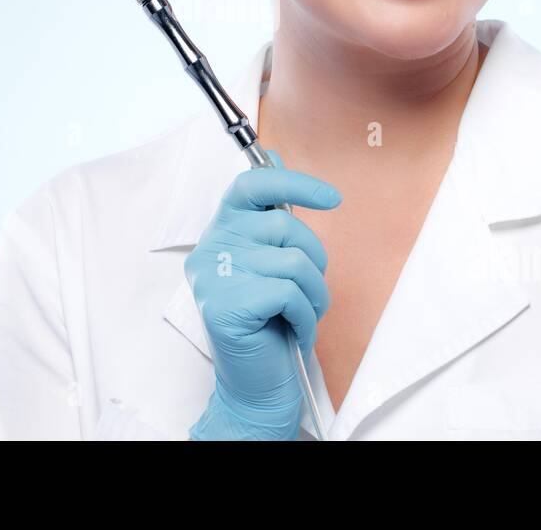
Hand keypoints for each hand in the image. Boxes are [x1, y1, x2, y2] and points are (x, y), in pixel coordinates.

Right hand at [185, 150, 339, 439]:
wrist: (256, 386)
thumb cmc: (269, 323)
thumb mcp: (270, 262)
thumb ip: (270, 215)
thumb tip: (273, 153)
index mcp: (219, 233)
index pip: (249, 185)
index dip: (291, 182)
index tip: (331, 198)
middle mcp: (209, 251)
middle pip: (284, 227)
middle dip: (314, 261)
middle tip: (307, 291)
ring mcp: (215, 278)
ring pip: (294, 262)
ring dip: (313, 294)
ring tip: (301, 314)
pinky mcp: (227, 305)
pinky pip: (290, 293)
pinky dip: (305, 316)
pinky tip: (293, 331)